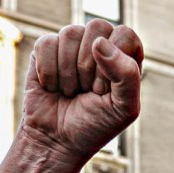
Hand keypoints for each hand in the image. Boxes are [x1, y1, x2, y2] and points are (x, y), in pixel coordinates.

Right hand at [22, 20, 142, 164]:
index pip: (124, 35)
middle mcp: (99, 45)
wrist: (56, 144)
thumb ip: (128, 75)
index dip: (113, 63)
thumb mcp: (124, 109)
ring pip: (70, 33)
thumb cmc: (94, 127)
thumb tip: (99, 43)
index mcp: (124, 55)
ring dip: (68, 72)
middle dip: (88, 67)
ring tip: (69, 92)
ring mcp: (72, 45)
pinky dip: (48, 71)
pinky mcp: (45, 50)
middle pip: (97, 28)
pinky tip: (51, 87)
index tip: (104, 90)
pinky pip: (46, 42)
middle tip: (86, 91)